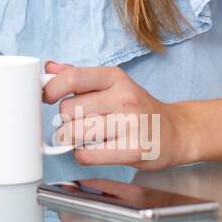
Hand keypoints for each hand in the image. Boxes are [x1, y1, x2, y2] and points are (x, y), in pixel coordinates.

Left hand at [44, 61, 197, 169]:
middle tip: (75, 123)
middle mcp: (124, 98)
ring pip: (75, 133)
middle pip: (69, 109)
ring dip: (71, 139)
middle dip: (64, 120)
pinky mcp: (133, 150)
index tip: (47, 97)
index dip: (52, 89)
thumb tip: (49, 67)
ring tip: (84, 137)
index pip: (73, 78)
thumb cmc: (137, 107)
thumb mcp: (112, 84)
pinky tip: (94, 149)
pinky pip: (87, 154)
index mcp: (115, 77)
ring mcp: (131, 124)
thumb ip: (79, 76)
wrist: (175, 132)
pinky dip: (82, 154)